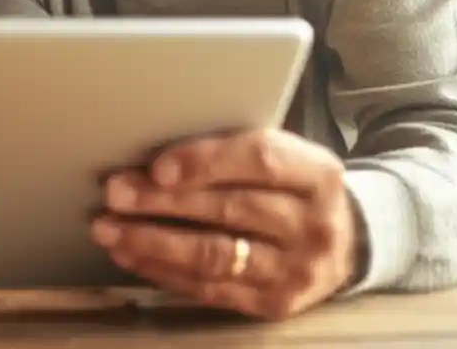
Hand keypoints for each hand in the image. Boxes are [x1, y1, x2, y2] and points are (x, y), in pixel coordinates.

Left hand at [90, 129, 361, 319]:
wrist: (346, 245)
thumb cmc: (293, 190)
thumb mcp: (285, 158)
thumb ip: (234, 152)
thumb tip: (153, 158)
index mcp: (318, 174)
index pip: (260, 159)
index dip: (204, 161)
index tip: (157, 166)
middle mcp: (313, 225)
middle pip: (229, 209)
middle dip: (162, 201)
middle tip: (115, 193)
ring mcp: (296, 270)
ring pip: (214, 255)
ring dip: (152, 242)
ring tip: (109, 229)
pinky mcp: (274, 303)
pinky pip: (210, 289)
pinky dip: (163, 271)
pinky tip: (131, 255)